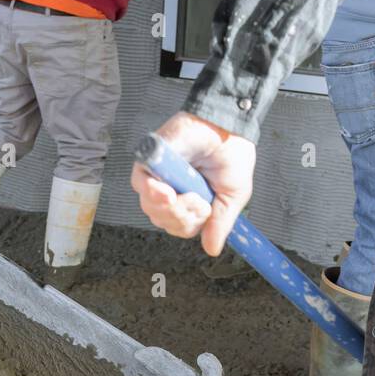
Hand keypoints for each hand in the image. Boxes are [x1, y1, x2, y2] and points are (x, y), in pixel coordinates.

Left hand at [131, 111, 255, 256]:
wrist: (227, 124)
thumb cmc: (232, 155)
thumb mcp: (233, 196)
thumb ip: (221, 223)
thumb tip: (212, 250)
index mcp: (189, 201)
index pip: (179, 227)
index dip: (190, 224)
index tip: (206, 210)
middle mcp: (171, 191)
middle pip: (163, 221)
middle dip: (182, 216)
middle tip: (199, 200)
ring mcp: (158, 177)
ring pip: (152, 208)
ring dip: (172, 207)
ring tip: (188, 192)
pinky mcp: (148, 161)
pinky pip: (141, 186)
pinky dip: (154, 192)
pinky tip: (167, 191)